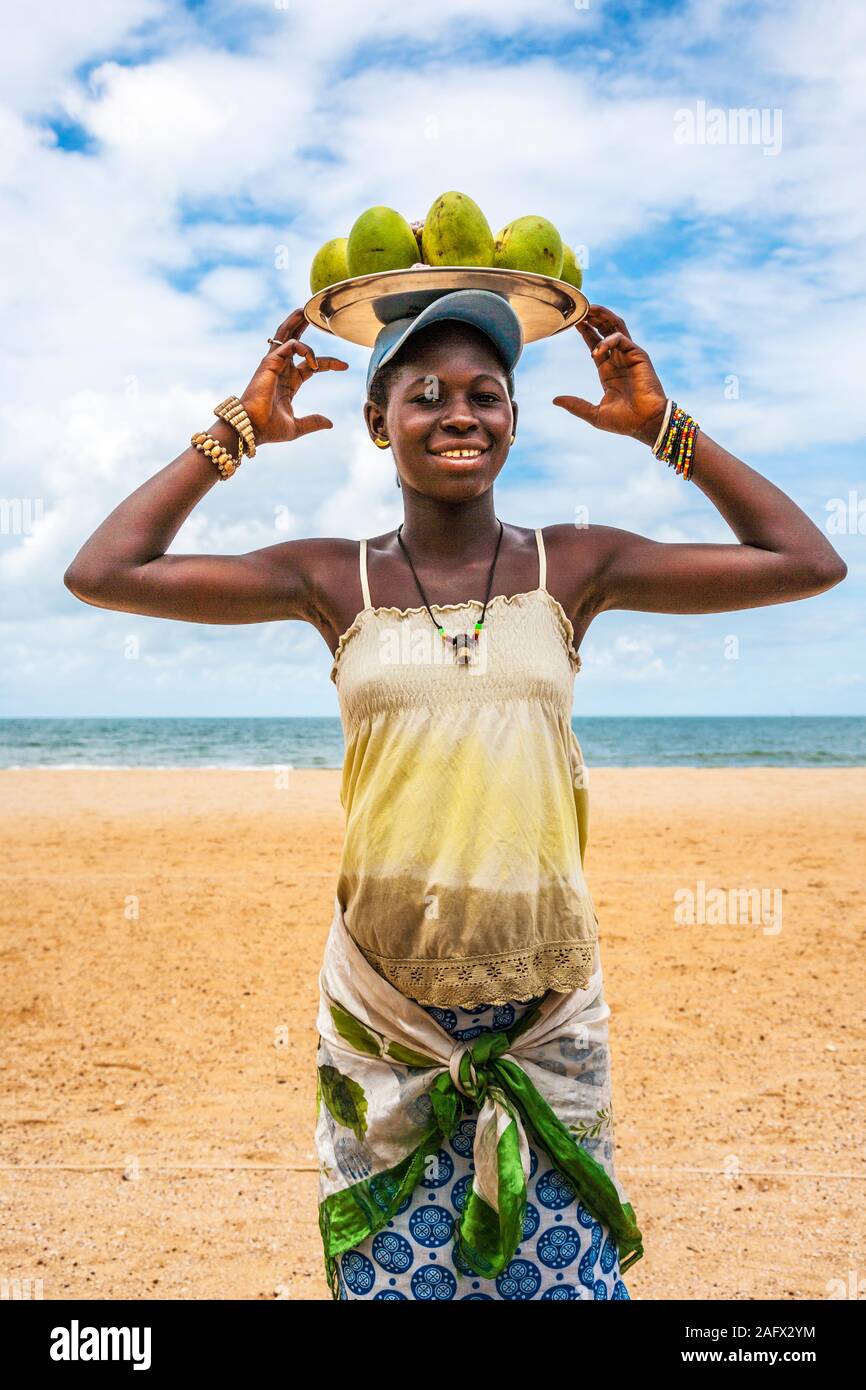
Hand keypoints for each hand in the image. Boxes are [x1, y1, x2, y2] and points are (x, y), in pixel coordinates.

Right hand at [239, 308, 347, 444]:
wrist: (253, 428)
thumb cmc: (269, 429)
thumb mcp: (297, 427)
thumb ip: (313, 422)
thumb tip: (330, 423)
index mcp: (288, 382)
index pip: (310, 365)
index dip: (328, 363)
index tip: (345, 366)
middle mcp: (281, 370)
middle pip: (292, 341)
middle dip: (302, 326)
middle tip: (316, 315)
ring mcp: (274, 364)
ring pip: (285, 335)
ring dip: (296, 322)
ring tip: (307, 311)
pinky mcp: (270, 362)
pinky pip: (290, 345)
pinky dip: (304, 349)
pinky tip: (313, 363)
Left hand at [552, 305, 667, 447]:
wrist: (644, 423)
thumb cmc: (624, 421)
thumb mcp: (594, 413)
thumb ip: (575, 405)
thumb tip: (555, 400)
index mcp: (608, 370)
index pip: (595, 343)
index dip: (585, 331)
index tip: (572, 322)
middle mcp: (619, 359)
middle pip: (605, 330)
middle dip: (592, 318)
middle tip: (577, 309)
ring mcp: (629, 355)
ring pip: (616, 326)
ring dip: (602, 316)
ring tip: (588, 309)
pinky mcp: (638, 355)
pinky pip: (621, 338)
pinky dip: (608, 340)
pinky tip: (596, 351)